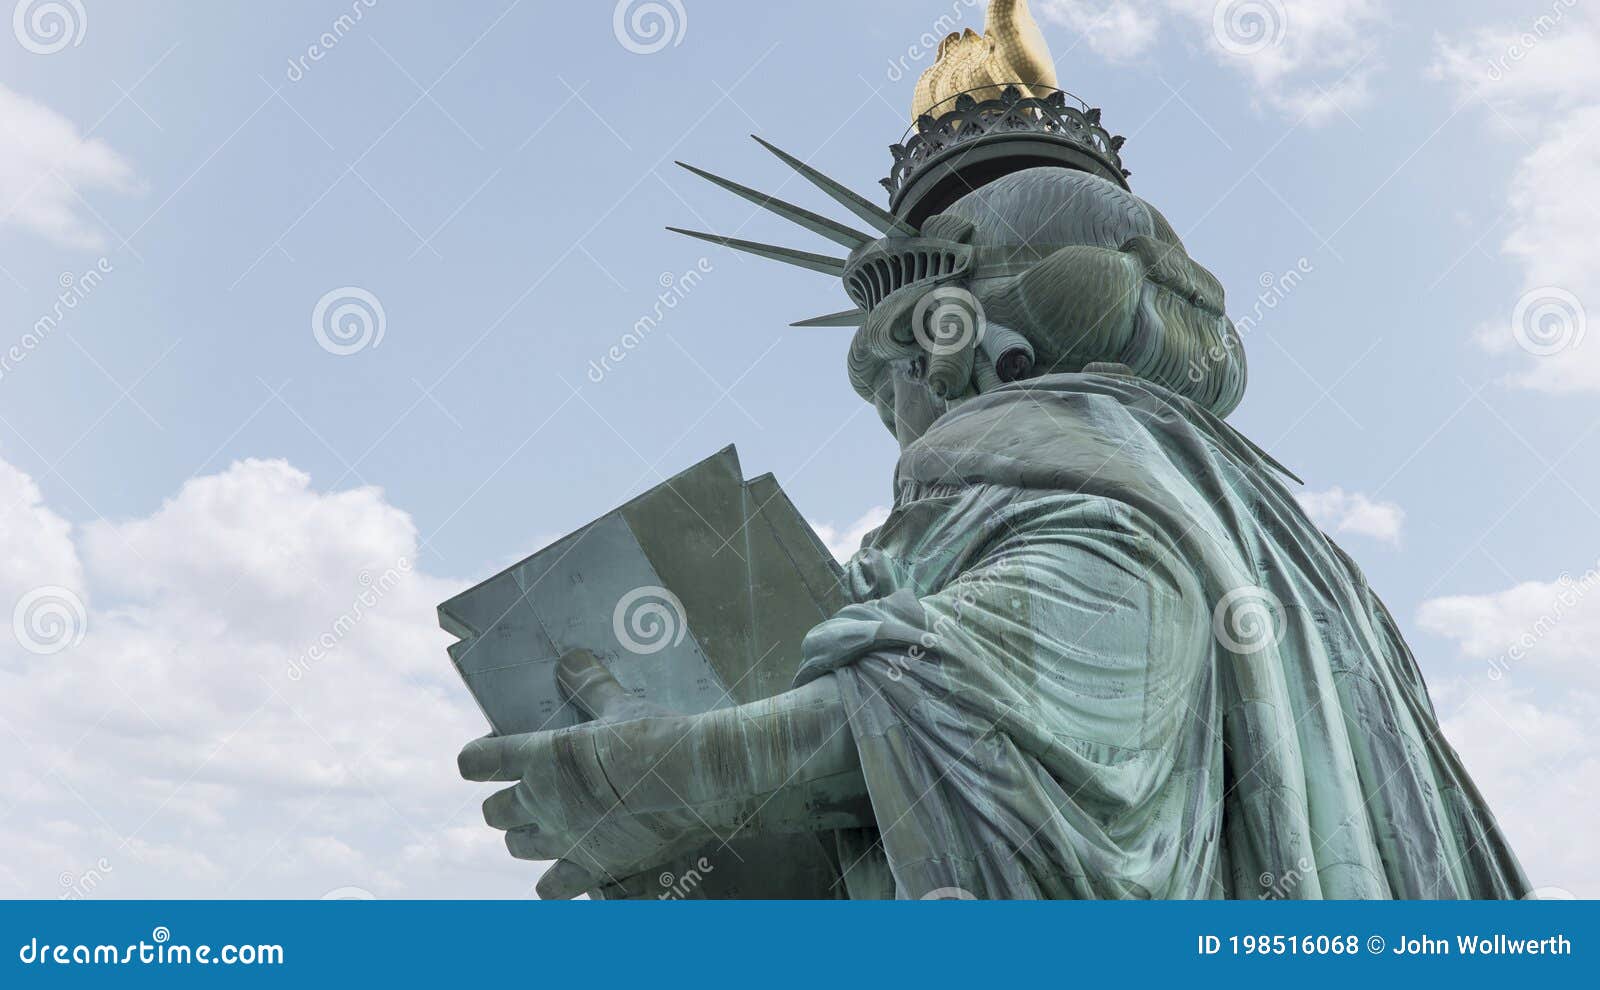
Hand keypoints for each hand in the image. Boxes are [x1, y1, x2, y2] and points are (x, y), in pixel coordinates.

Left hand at [457, 650, 711, 898]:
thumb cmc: (652, 737)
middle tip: (527, 789)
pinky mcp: (590, 866)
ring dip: (523, 836)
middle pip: (493, 812)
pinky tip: (562, 874)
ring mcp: (562, 839)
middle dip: (504, 801)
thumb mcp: (620, 706)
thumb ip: (590, 686)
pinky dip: (553, 883)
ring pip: (517, 846)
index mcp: (538, 758)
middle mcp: (540, 803)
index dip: (478, 759)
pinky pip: (553, 887)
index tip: (489, 754)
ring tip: (545, 825)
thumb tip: (570, 660)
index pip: (478, 762)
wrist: (688, 782)